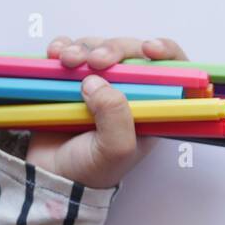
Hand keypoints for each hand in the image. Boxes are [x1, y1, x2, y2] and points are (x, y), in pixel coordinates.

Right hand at [24, 35, 188, 188]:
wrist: (52, 178)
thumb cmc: (92, 170)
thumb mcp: (115, 150)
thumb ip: (116, 117)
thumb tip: (96, 81)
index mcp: (151, 107)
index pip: (173, 70)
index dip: (167, 52)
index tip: (151, 49)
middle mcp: (128, 90)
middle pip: (131, 52)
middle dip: (113, 49)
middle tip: (95, 61)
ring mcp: (99, 82)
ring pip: (98, 47)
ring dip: (83, 47)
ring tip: (66, 61)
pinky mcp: (71, 78)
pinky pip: (70, 50)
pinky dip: (63, 46)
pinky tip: (55, 54)